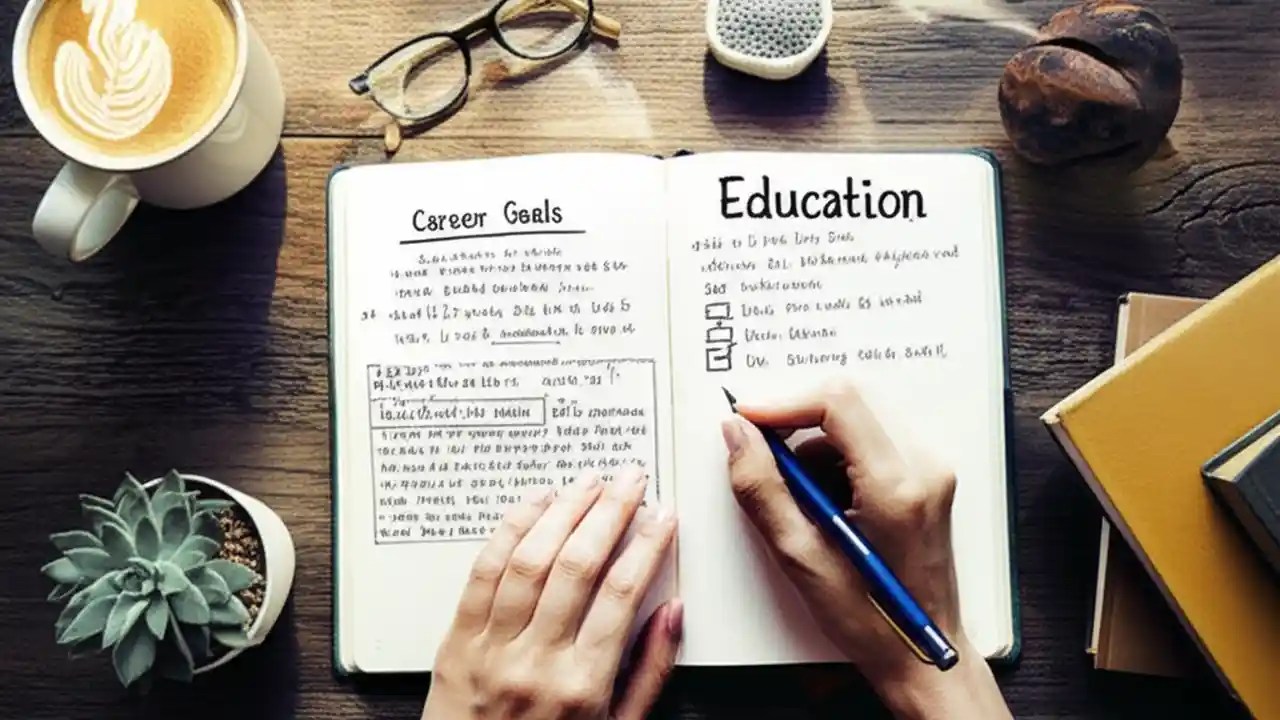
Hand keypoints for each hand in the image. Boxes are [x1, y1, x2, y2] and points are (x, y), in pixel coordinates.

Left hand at [421, 467, 680, 719]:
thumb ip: (650, 671)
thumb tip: (674, 610)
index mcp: (583, 686)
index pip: (622, 594)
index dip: (648, 544)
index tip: (664, 515)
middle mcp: (537, 661)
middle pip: (578, 565)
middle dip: (610, 511)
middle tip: (632, 479)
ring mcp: (492, 648)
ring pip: (531, 559)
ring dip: (564, 510)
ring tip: (589, 482)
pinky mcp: (457, 640)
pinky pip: (483, 571)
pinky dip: (510, 529)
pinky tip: (534, 505)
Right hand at [720, 380, 1010, 719]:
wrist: (922, 655)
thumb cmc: (868, 620)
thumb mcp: (801, 558)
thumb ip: (763, 489)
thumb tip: (736, 434)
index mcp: (897, 486)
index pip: (838, 402)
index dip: (784, 403)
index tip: (746, 421)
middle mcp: (924, 465)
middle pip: (852, 397)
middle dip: (799, 417)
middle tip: (763, 451)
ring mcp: (931, 469)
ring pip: (860, 415)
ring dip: (817, 441)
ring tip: (799, 497)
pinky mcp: (927, 477)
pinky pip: (872, 438)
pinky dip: (837, 456)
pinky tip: (825, 502)